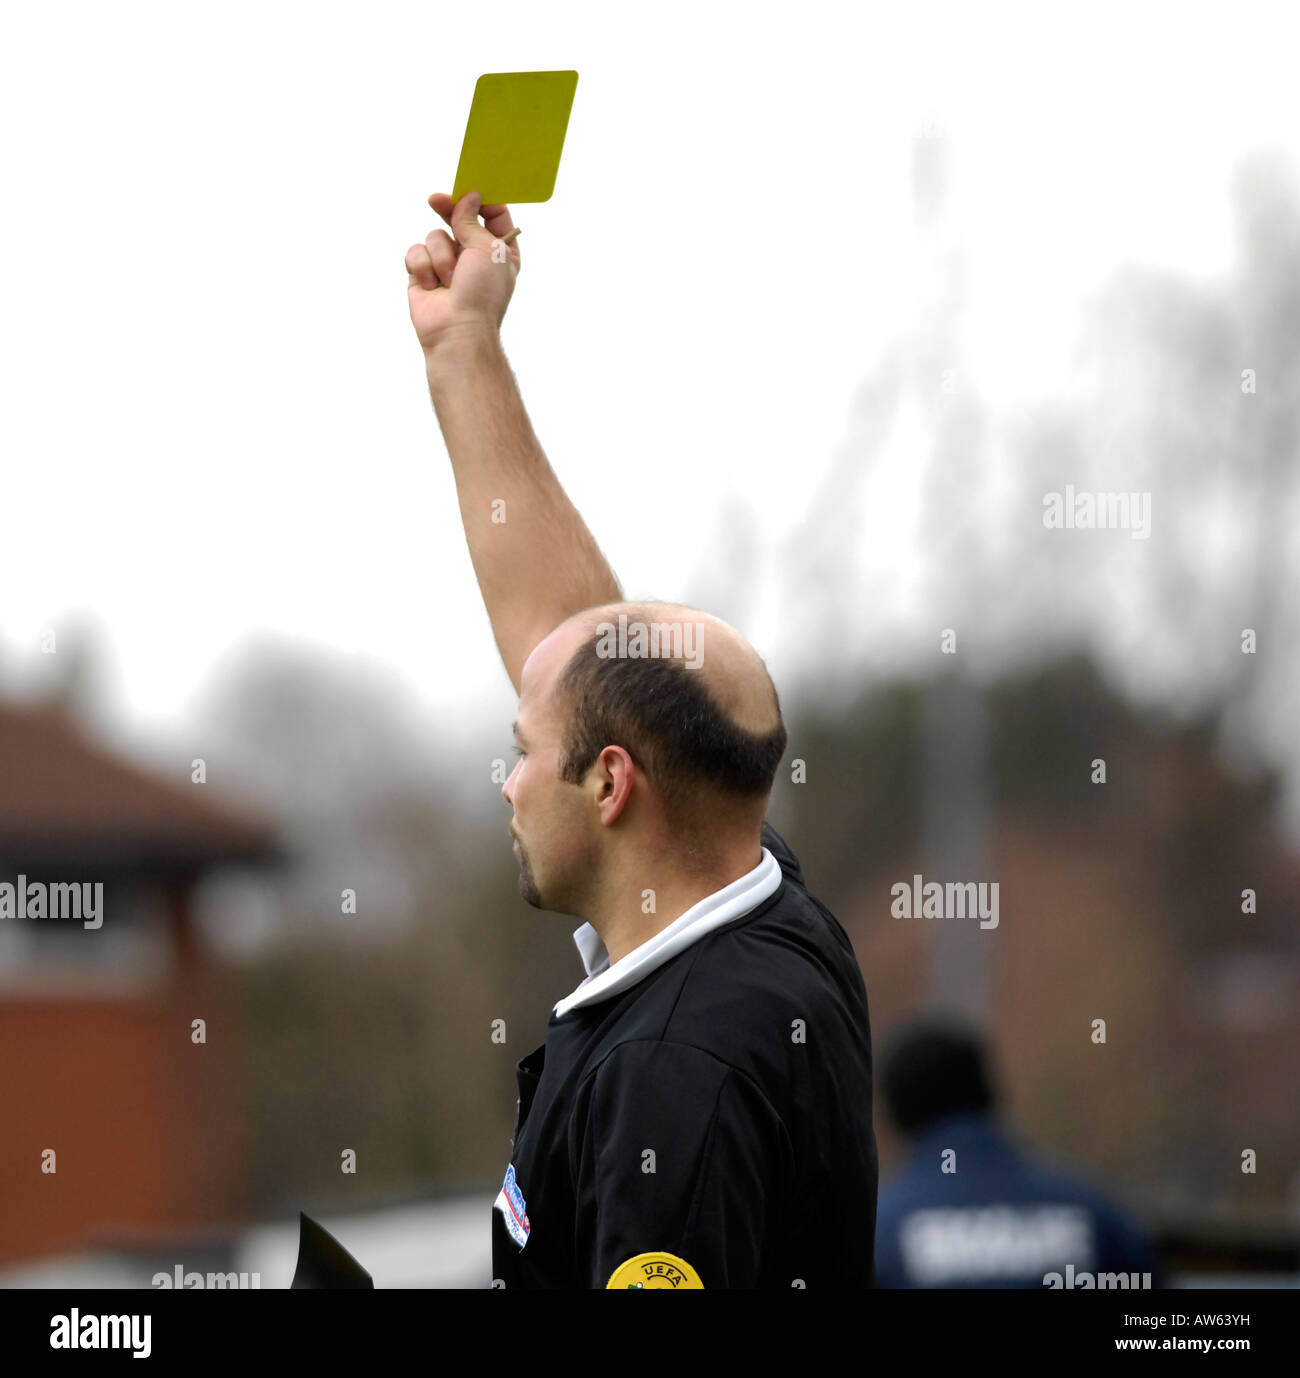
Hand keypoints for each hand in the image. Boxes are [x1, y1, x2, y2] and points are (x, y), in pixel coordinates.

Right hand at [405, 190, 520, 355]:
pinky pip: (416, 252)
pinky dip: (422, 267)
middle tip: (436, 200)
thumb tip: (468, 197)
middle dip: (448, 210)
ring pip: (435, 235)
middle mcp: (474, 256)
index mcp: (499, 251)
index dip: (481, 200)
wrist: (457, 332)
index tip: (469, 187)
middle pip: (459, 218)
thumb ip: (474, 220)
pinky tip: (431, 286)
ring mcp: (448, 265)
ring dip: (441, 256)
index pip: (494, 215)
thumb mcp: (488, 250)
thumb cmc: (481, 295)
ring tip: (449, 280)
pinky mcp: (423, 274)